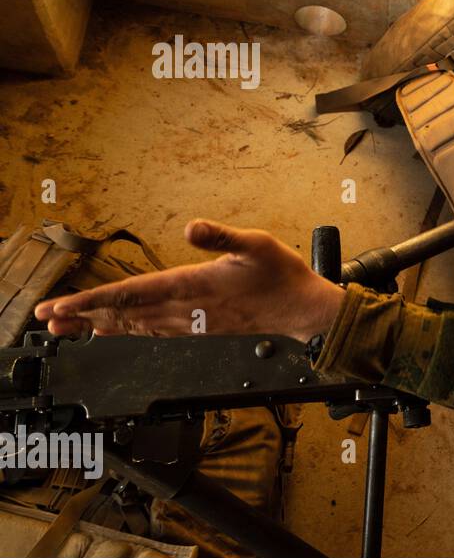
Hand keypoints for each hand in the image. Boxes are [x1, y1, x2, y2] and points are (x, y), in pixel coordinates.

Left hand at [34, 220, 344, 343]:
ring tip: (66, 326)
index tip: (63, 306)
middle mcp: (187, 309)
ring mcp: (192, 322)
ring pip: (135, 325)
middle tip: (46, 319)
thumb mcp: (257, 243)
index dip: (95, 301)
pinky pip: (152, 331)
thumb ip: (222, 235)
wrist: (303, 310)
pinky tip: (112, 330)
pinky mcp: (199, 327)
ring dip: (98, 325)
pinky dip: (126, 330)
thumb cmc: (282, 275)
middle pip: (125, 314)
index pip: (134, 294)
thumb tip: (191, 227)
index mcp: (195, 285)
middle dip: (83, 316)